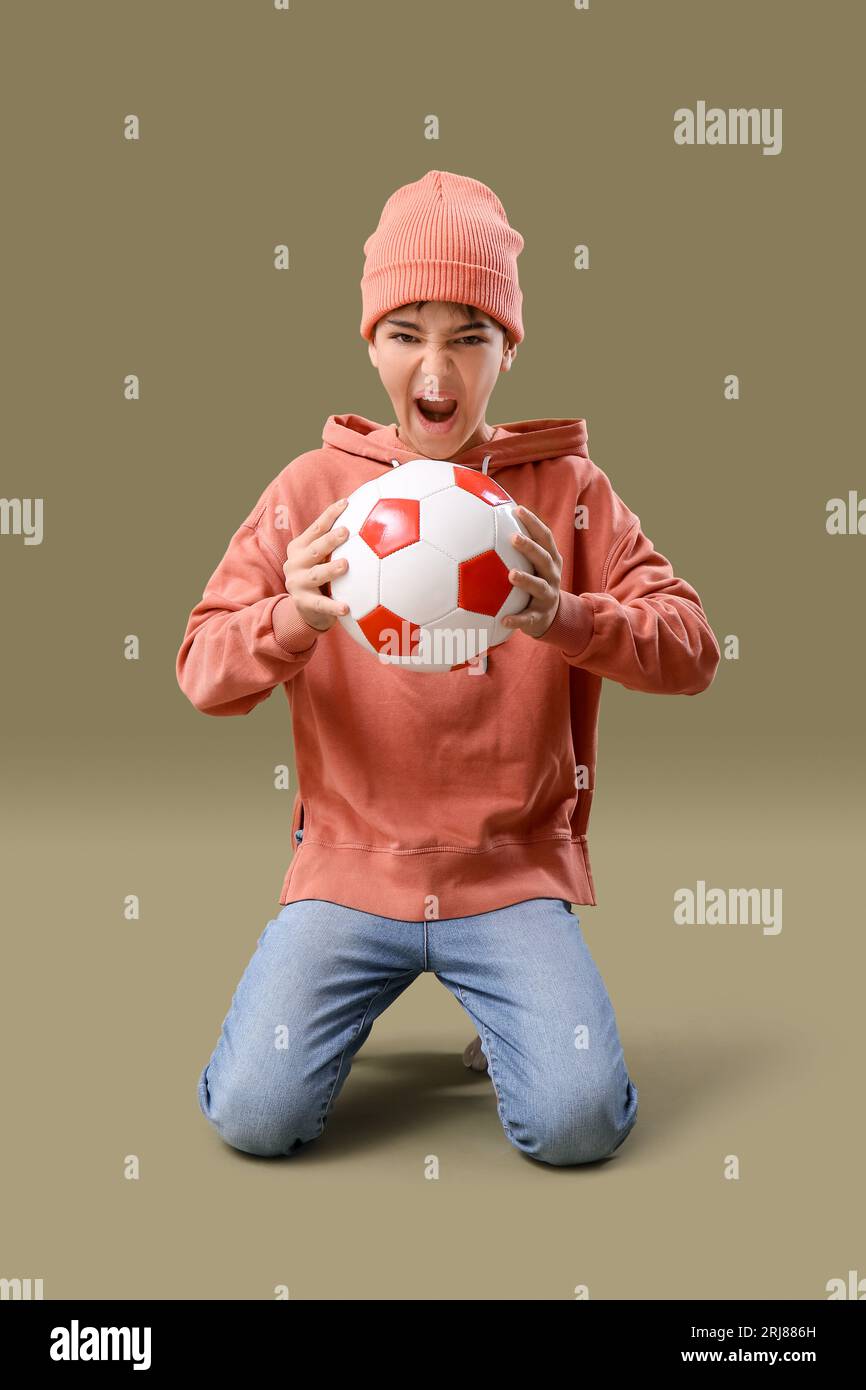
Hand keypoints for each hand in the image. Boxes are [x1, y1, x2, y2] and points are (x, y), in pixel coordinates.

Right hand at [282, 497, 351, 632]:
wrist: (306, 609)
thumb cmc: (321, 576)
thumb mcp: (323, 557)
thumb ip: (337, 542)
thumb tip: (369, 515)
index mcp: (299, 547)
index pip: (316, 528)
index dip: (330, 515)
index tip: (346, 503)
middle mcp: (295, 563)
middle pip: (314, 549)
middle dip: (329, 540)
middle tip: (346, 532)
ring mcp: (297, 583)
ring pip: (316, 574)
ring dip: (330, 569)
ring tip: (345, 565)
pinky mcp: (304, 603)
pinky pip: (321, 605)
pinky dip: (333, 607)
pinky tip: (346, 608)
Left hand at [501, 505, 561, 638]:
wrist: (551, 618)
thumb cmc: (535, 583)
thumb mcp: (533, 565)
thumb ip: (519, 547)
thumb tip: (491, 518)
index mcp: (551, 560)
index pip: (545, 537)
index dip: (533, 523)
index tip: (518, 509)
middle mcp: (552, 576)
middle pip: (544, 558)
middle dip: (530, 547)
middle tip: (514, 537)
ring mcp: (548, 596)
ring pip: (539, 587)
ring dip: (526, 580)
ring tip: (511, 575)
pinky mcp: (540, 617)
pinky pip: (528, 619)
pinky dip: (517, 620)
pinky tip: (503, 620)